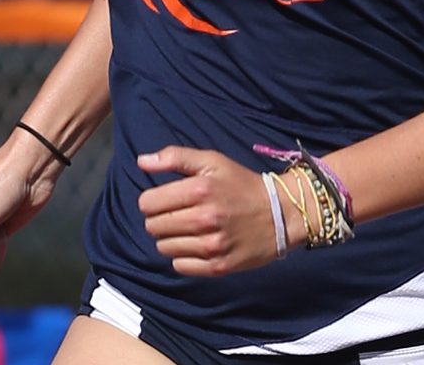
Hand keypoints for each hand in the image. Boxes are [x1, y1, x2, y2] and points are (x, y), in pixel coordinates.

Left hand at [138, 146, 288, 276]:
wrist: (281, 213)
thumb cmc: (241, 185)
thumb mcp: (212, 161)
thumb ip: (175, 157)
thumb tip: (142, 161)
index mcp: (200, 189)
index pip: (147, 203)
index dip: (152, 201)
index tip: (167, 200)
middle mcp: (204, 218)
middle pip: (153, 227)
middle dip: (160, 219)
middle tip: (180, 214)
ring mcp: (212, 246)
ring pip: (164, 248)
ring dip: (171, 239)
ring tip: (190, 229)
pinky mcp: (219, 266)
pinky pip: (180, 266)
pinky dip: (184, 257)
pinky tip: (198, 245)